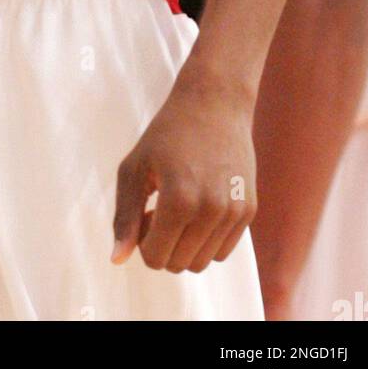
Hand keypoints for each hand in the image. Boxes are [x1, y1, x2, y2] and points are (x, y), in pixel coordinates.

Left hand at [112, 72, 256, 272]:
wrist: (214, 104)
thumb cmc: (166, 134)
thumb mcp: (134, 169)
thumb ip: (124, 217)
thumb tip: (118, 260)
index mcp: (179, 201)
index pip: (155, 258)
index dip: (143, 241)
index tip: (145, 212)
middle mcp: (211, 211)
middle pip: (179, 265)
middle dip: (163, 245)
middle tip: (159, 210)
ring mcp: (234, 212)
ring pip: (203, 262)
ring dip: (185, 245)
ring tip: (179, 209)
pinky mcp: (249, 210)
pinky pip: (223, 250)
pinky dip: (207, 240)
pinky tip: (199, 208)